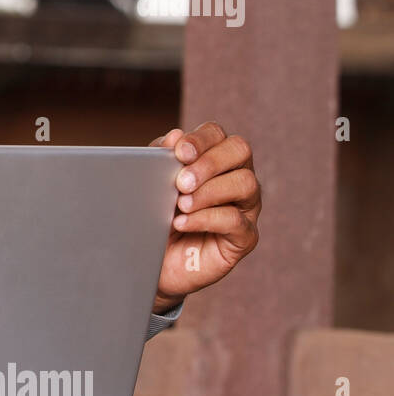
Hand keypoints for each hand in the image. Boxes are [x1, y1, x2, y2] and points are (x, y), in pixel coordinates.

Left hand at [148, 122, 261, 313]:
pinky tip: (181, 222)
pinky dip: (206, 219)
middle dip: (209, 163)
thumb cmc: (153, 218)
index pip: (218, 134)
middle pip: (240, 151)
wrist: (149, 261)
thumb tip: (175, 135)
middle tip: (181, 182)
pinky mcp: (244, 237)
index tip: (180, 152)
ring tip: (180, 205)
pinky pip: (236, 220)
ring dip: (209, 191)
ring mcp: (245, 207)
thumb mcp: (150, 184)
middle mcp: (236, 178)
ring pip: (245, 183)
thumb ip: (161, 158)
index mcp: (214, 159)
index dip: (201, 139)